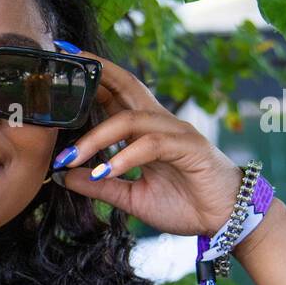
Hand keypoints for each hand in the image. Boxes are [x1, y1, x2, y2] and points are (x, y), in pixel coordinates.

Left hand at [50, 54, 243, 236]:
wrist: (224, 221)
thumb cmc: (184, 204)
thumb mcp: (131, 198)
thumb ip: (100, 186)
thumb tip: (63, 176)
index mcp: (144, 130)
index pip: (114, 93)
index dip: (90, 76)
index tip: (61, 63)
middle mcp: (160, 123)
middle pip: (125, 85)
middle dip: (95, 71)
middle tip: (63, 64)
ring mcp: (176, 132)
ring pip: (131, 119)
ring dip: (97, 138)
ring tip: (70, 159)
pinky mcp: (190, 148)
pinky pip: (152, 145)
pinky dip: (126, 156)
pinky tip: (105, 171)